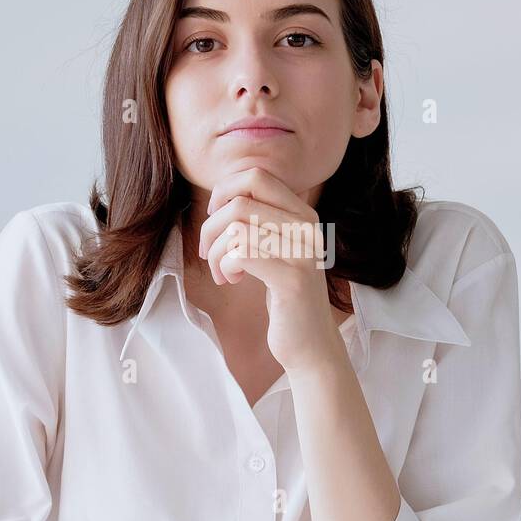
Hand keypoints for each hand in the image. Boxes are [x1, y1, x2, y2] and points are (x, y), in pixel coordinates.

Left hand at [197, 167, 339, 373]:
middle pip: (240, 200)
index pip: (256, 176)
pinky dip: (224, 267)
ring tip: (222, 272)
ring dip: (215, 252)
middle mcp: (308, 227)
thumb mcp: (275, 249)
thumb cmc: (285, 297)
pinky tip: (231, 280)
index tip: (217, 219)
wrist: (311, 344)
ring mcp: (303, 252)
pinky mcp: (292, 279)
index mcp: (303, 215)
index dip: (225, 191)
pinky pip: (241, 254)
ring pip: (235, 228)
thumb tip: (221, 194)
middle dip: (211, 227)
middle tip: (209, 253)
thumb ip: (259, 221)